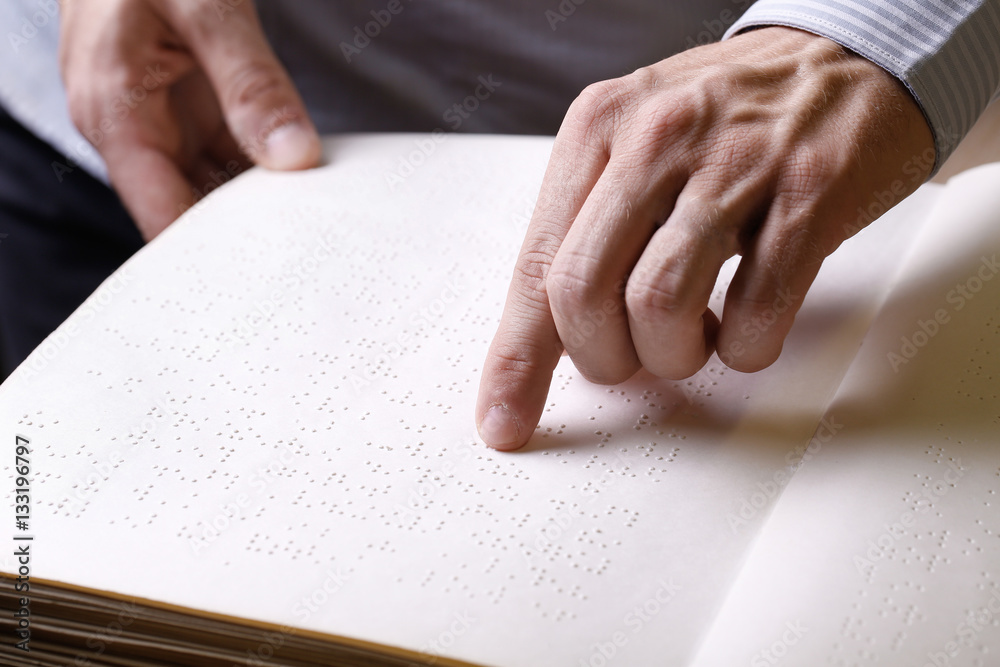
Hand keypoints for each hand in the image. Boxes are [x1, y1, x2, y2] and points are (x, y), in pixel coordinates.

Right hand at [60, 0, 320, 239]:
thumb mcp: (206, 9)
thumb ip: (251, 84)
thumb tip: (294, 158)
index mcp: (117, 115)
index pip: (162, 217)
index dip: (213, 258)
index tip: (269, 281)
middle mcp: (135, 129)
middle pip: (191, 211)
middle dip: (248, 239)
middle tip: (311, 264)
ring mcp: (163, 121)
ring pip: (215, 187)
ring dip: (263, 208)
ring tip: (319, 235)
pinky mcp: (192, 108)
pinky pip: (231, 156)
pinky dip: (266, 172)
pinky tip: (308, 188)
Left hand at [476, 27, 933, 449]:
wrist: (851, 54)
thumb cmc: (732, 115)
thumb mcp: (638, 139)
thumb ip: (590, 223)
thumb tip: (550, 336)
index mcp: (598, 129)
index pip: (535, 264)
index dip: (516, 358)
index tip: (505, 420)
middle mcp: (655, 139)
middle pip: (584, 292)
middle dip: (603, 357)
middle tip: (630, 360)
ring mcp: (734, 164)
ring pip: (659, 304)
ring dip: (674, 354)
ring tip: (695, 339)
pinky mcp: (809, 193)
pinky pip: (757, 308)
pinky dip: (746, 347)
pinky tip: (746, 329)